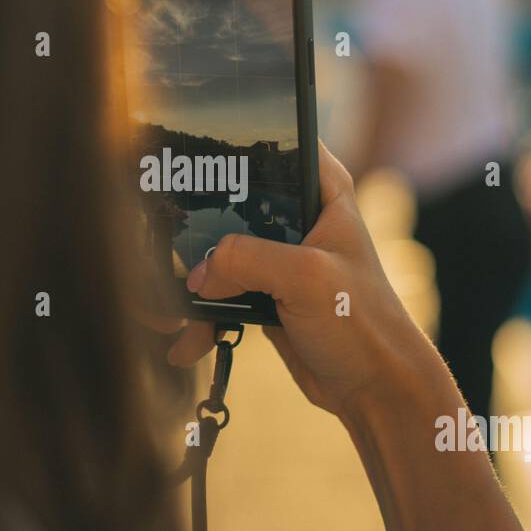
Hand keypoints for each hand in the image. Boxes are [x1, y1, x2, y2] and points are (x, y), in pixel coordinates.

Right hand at [167, 142, 422, 418]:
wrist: (374, 389)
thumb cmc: (363, 323)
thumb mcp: (308, 279)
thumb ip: (248, 260)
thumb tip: (197, 274)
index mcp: (321, 190)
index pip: (274, 141)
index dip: (231, 146)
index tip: (184, 157)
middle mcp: (298, 216)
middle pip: (230, 201)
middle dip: (192, 228)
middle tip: (156, 245)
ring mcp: (278, 257)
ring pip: (217, 253)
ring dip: (189, 282)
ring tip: (163, 312)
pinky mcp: (262, 294)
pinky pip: (218, 297)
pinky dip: (200, 319)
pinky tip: (185, 345)